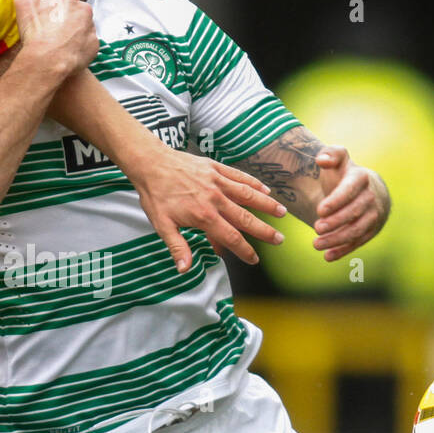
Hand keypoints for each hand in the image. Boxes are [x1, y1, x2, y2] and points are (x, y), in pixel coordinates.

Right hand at [9, 0, 97, 81]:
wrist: (48, 64)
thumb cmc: (36, 33)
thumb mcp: (24, 2)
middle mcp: (84, 9)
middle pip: (77, 2)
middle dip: (67, 9)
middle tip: (50, 21)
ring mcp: (90, 28)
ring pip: (83, 22)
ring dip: (73, 27)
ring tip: (56, 39)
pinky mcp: (94, 46)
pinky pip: (88, 41)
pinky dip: (79, 44)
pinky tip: (65, 51)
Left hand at [132, 148, 287, 270]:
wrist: (151, 163)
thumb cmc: (155, 195)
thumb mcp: (162, 225)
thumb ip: (178, 247)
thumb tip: (185, 269)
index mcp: (204, 216)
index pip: (230, 237)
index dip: (244, 251)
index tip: (254, 259)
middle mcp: (215, 199)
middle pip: (245, 218)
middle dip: (264, 231)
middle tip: (279, 239)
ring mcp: (217, 182)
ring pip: (248, 195)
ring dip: (266, 205)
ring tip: (282, 213)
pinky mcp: (216, 168)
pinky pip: (239, 176)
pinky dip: (254, 183)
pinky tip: (266, 189)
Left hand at [311, 145, 388, 260]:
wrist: (368, 190)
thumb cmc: (346, 175)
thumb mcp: (339, 160)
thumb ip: (331, 154)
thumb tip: (321, 160)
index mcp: (360, 178)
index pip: (349, 190)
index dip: (335, 201)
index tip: (319, 210)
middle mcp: (370, 197)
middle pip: (353, 212)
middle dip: (335, 222)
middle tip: (316, 228)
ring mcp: (373, 215)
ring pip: (357, 230)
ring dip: (337, 239)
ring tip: (316, 245)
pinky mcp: (372, 230)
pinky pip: (358, 242)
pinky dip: (344, 250)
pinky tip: (328, 256)